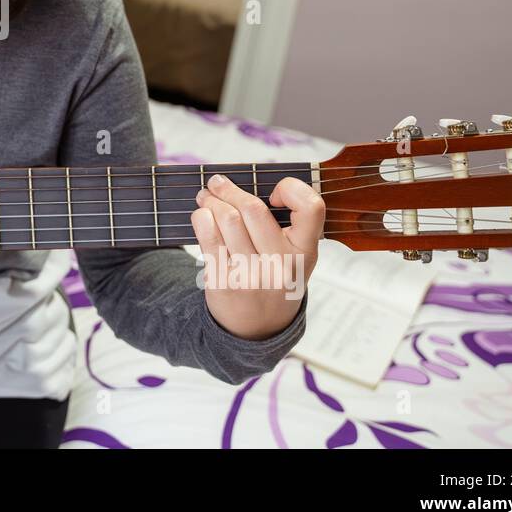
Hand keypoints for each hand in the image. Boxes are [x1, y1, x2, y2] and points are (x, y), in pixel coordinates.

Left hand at [189, 173, 323, 340]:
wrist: (257, 328)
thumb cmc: (274, 279)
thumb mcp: (296, 258)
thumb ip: (287, 226)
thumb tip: (244, 186)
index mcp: (306, 252)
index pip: (311, 207)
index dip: (292, 189)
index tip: (272, 193)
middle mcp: (282, 265)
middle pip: (253, 209)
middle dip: (229, 189)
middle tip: (216, 183)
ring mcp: (253, 276)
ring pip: (227, 220)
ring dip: (210, 201)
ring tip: (204, 197)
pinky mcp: (225, 283)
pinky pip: (208, 239)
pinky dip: (201, 219)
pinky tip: (200, 216)